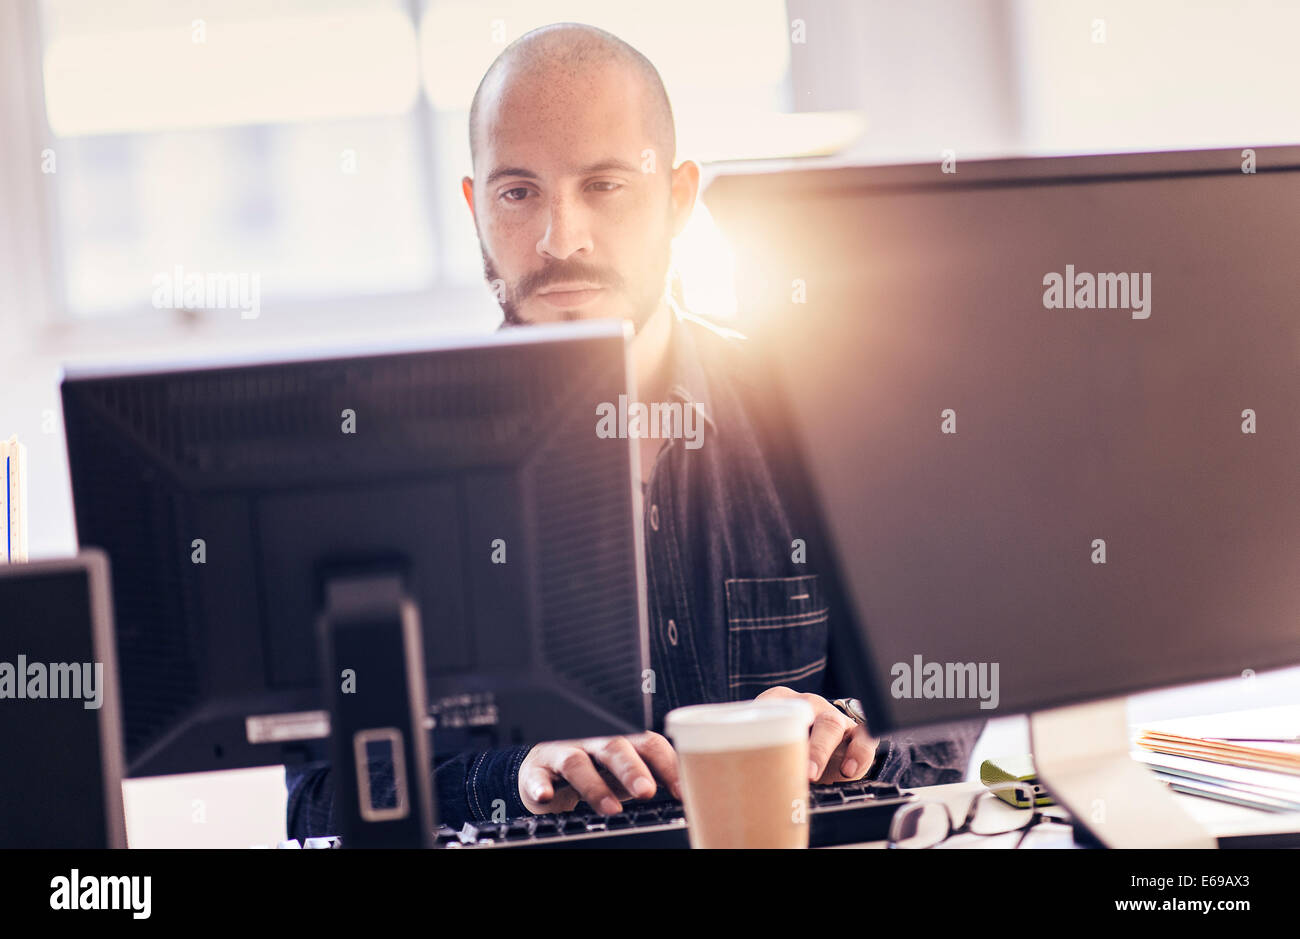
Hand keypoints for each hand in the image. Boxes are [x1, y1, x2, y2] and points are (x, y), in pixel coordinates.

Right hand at [518, 731, 681, 815]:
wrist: (544, 772)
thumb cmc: (593, 770)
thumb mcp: (623, 773)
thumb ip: (647, 777)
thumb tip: (683, 795)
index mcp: (621, 737)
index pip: (648, 743)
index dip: (666, 765)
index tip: (681, 792)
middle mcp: (592, 738)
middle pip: (614, 746)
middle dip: (632, 769)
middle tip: (647, 791)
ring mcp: (562, 751)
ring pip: (577, 762)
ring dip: (594, 785)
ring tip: (611, 809)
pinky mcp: (536, 769)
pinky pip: (537, 776)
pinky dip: (541, 786)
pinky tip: (547, 796)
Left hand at [754, 686, 876, 783]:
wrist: (822, 751)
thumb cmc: (787, 748)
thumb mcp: (771, 746)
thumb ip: (757, 754)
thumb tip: (731, 783)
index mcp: (782, 702)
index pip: (771, 703)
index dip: (764, 721)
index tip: (754, 743)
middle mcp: (808, 704)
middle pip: (803, 711)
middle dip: (788, 737)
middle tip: (778, 762)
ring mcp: (833, 716)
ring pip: (831, 724)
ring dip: (819, 749)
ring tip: (810, 774)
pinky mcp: (857, 732)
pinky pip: (864, 736)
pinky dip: (858, 753)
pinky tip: (847, 771)